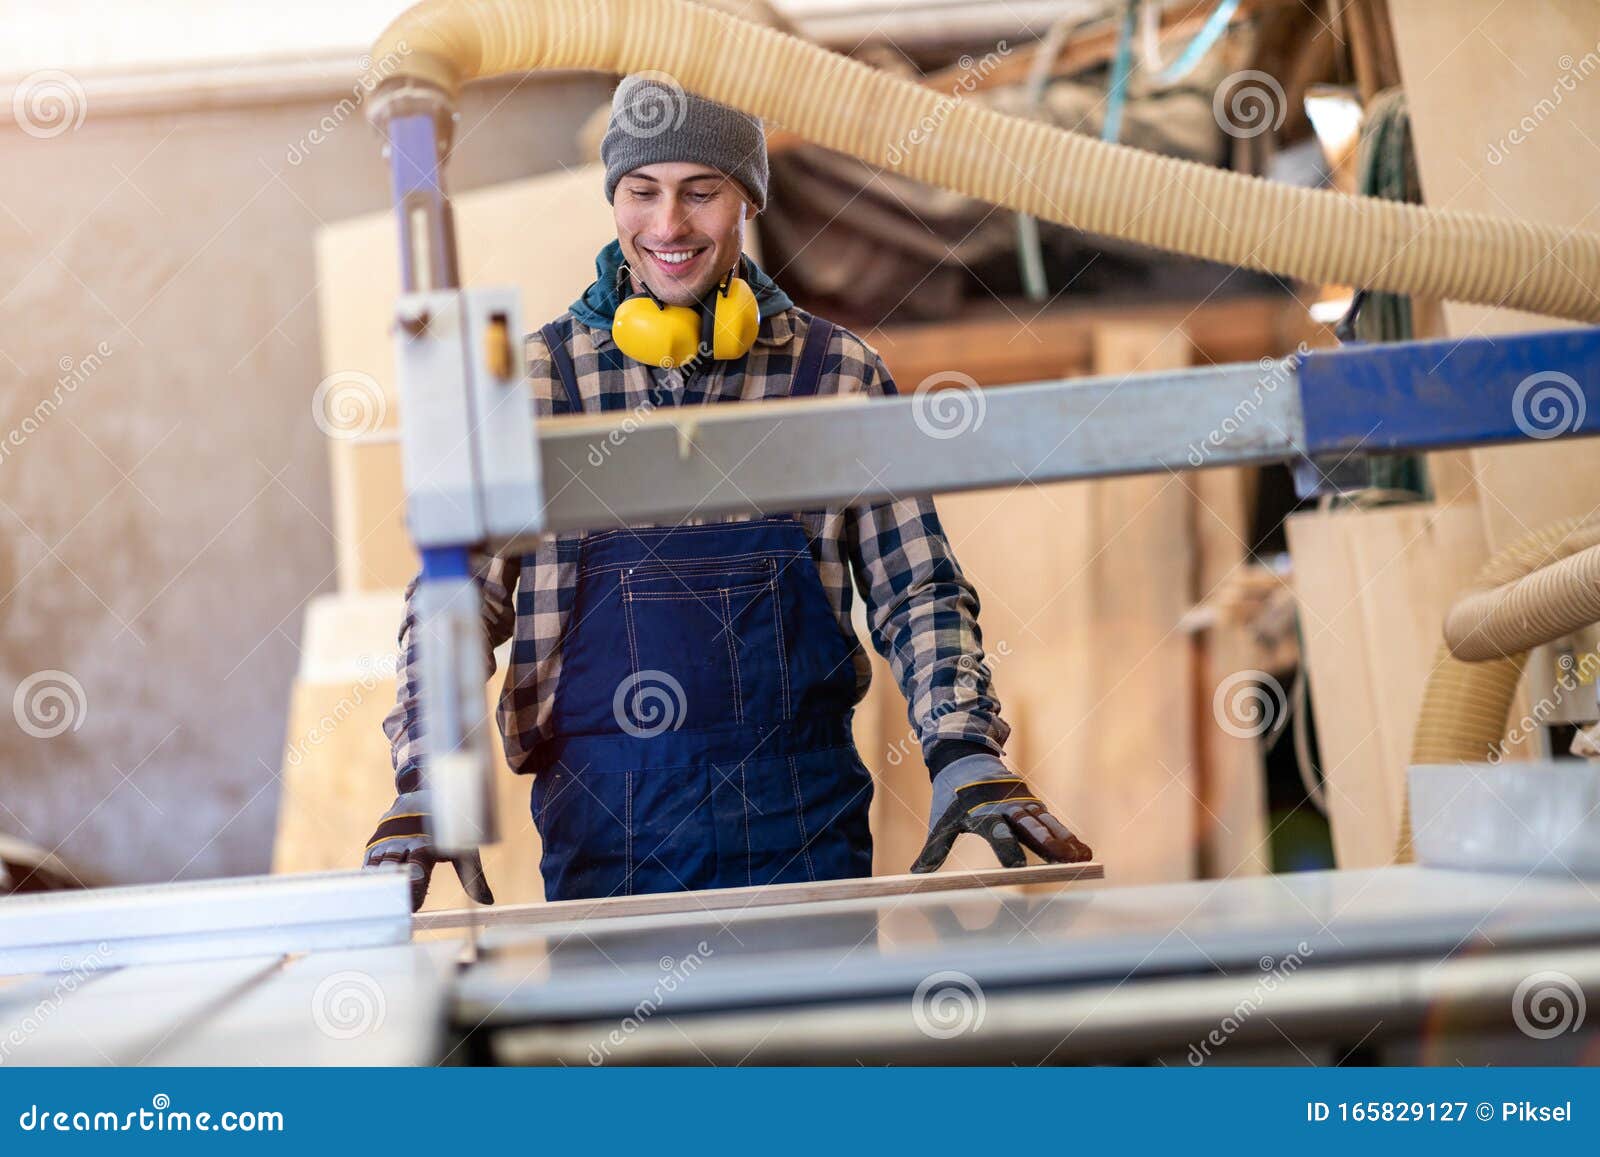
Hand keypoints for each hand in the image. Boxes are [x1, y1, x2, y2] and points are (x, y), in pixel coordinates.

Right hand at [362, 789, 494, 912]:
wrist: (425, 795)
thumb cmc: (449, 829)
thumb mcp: (465, 851)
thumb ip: (473, 879)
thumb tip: (489, 903)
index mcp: (426, 845)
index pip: (417, 872)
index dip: (414, 890)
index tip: (413, 909)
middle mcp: (404, 842)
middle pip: (395, 870)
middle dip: (394, 890)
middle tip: (394, 909)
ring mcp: (388, 840)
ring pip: (379, 865)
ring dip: (380, 883)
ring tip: (378, 903)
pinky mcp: (376, 840)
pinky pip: (370, 860)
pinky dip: (370, 874)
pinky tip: (369, 890)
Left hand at [911, 754, 1092, 872]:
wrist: (965, 758)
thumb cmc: (950, 796)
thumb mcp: (941, 819)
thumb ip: (933, 849)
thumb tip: (914, 875)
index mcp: (981, 812)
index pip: (996, 833)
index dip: (1007, 850)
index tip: (1019, 868)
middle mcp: (1005, 807)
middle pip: (1028, 827)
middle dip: (1046, 842)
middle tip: (1063, 859)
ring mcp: (1022, 804)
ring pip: (1046, 824)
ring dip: (1064, 841)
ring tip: (1082, 859)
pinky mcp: (1033, 804)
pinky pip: (1053, 821)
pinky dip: (1068, 836)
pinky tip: (1085, 852)